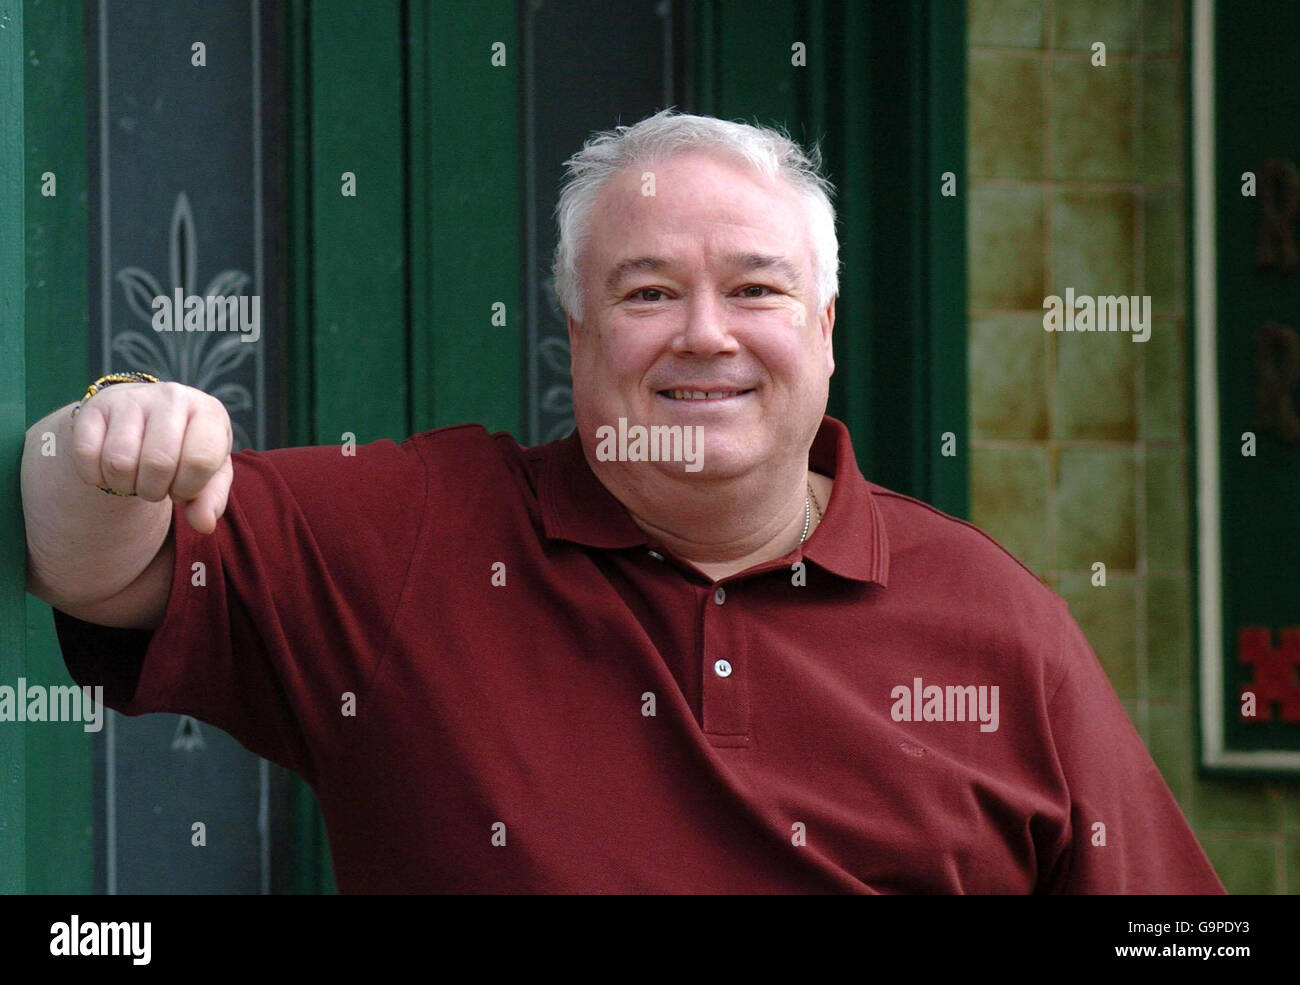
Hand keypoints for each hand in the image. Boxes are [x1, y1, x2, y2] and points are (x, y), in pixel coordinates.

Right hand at [69, 381, 233, 533]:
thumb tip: (204, 524)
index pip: (200, 461)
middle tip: (155, 486)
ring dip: (124, 485)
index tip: (182, 488)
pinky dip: (95, 476)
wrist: (146, 417)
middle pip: (158, 463)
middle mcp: (173, 397)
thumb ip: (210, 500)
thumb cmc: (185, 450)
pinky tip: (108, 470)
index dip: (188, 488)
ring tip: (134, 477)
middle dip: (155, 490)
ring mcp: (132, 398)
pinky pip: (86, 455)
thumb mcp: (209, 473)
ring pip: (120, 462)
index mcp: (209, 413)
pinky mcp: (94, 407)